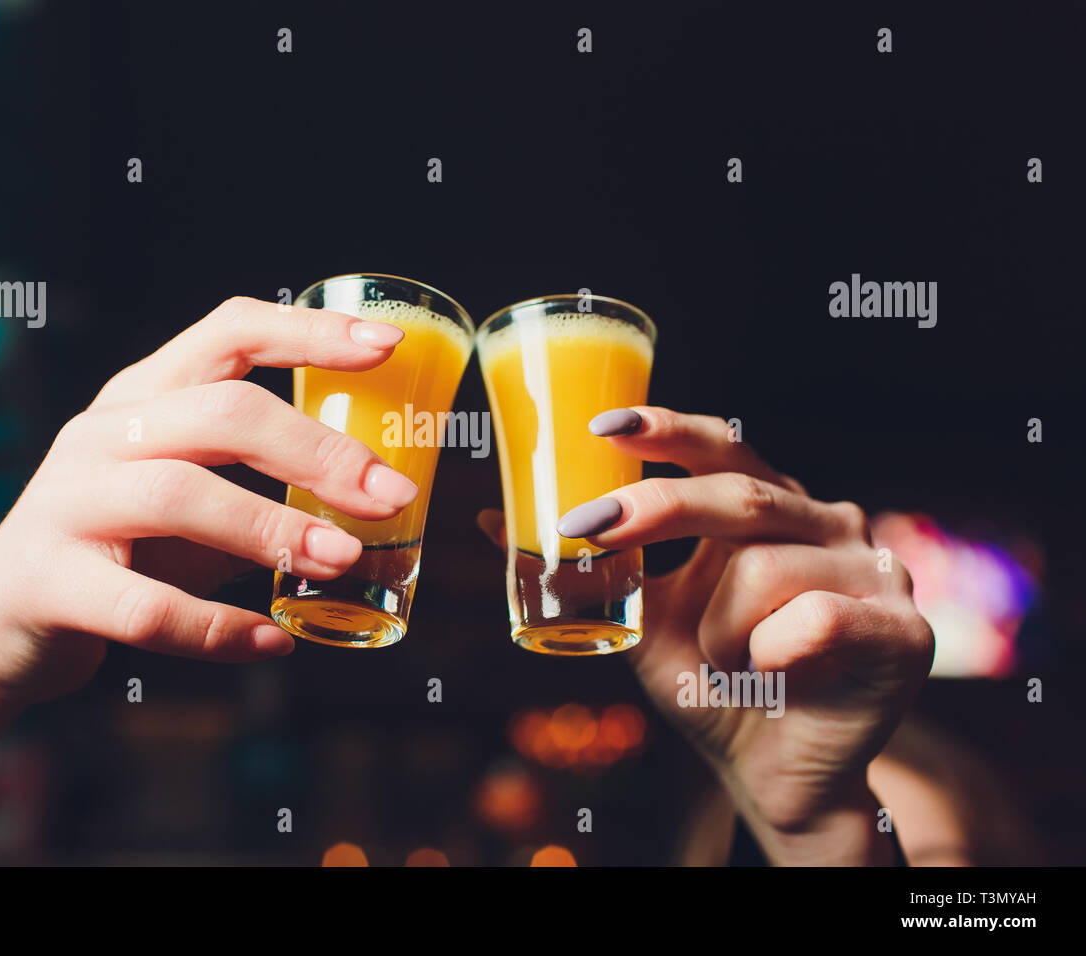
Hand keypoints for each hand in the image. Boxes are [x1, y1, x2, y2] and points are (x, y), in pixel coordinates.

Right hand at [0, 296, 418, 704]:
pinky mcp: (48, 581)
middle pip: (221, 414)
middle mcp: (103, 435)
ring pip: (180, 496)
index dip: (310, 332)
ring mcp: (68, 502)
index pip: (230, 331)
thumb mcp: (185, 491)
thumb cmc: (120, 550)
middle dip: (316, 452)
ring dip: (273, 530)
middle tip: (388, 496)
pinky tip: (270, 641)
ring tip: (342, 562)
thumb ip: (258, 480)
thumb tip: (378, 498)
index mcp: (144, 398)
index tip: (387, 345)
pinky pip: (144, 606)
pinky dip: (216, 627)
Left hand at [480, 407, 933, 863]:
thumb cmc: (714, 685)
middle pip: (739, 496)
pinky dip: (770, 654)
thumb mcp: (644, 623)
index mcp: (772, 510)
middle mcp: (827, 523)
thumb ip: (591, 572)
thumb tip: (493, 522)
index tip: (605, 426)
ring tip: (730, 663)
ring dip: (717, 630)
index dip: (668, 431)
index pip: (724, 448)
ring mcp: (875, 569)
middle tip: (584, 529)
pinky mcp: (903, 629)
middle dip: (654, 510)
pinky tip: (773, 673)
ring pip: (761, 571)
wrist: (775, 776)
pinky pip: (814, 620)